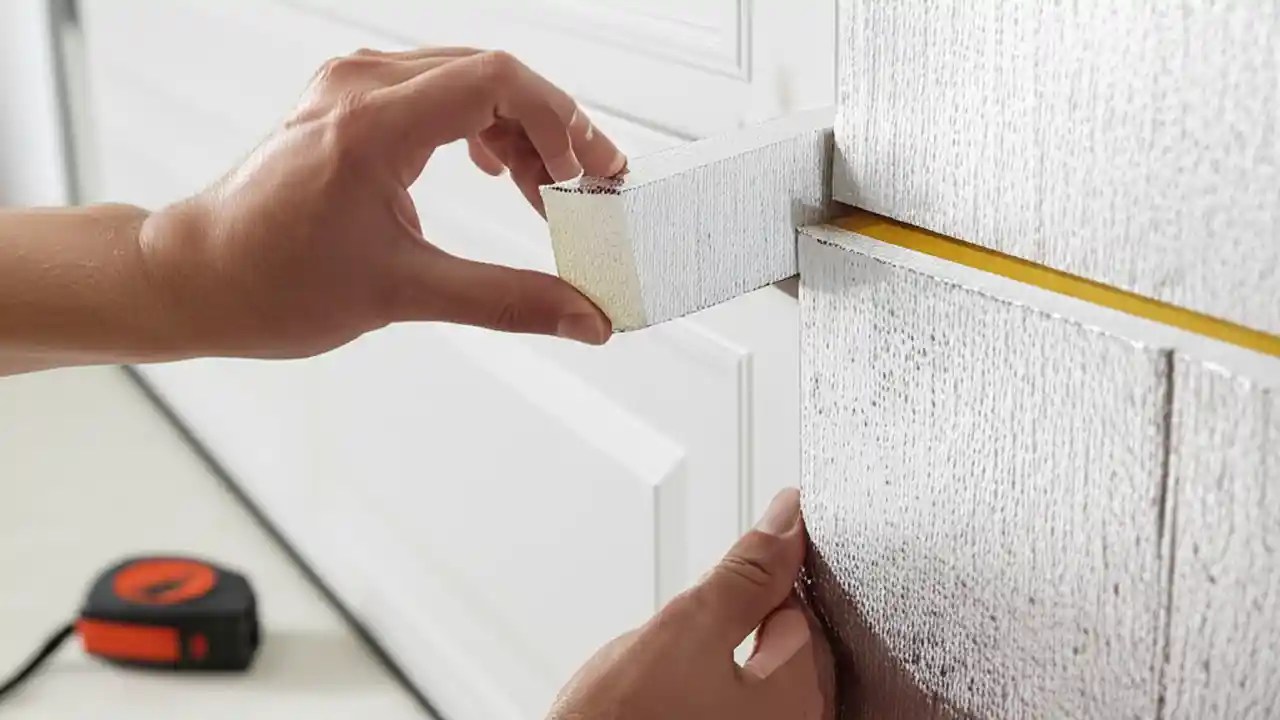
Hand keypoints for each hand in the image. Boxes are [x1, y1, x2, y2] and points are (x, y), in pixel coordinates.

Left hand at [139, 47, 624, 358]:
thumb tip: (583, 316)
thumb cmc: (272, 284)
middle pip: (490, 74)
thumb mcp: (403, 295)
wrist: (198, 279)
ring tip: (549, 190)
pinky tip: (500, 171)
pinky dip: (480, 128)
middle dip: (553, 128)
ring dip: (519, 130)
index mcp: (371, 124)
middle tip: (592, 182)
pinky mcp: (346, 103)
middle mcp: (359, 87)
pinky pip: (436, 93)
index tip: (588, 174)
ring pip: (466, 80)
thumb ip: (507, 301)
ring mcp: (349, 88)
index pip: (496, 81)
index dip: (559, 123)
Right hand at [549, 488, 835, 719]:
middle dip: (743, 622)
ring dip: (727, 658)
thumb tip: (786, 522)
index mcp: (798, 703)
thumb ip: (745, 573)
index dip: (759, 579)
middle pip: (787, 651)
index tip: (729, 567)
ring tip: (671, 669)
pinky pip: (735, 709)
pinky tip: (672, 696)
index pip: (800, 612)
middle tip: (687, 625)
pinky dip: (715, 692)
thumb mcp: (685, 629)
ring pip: (757, 682)